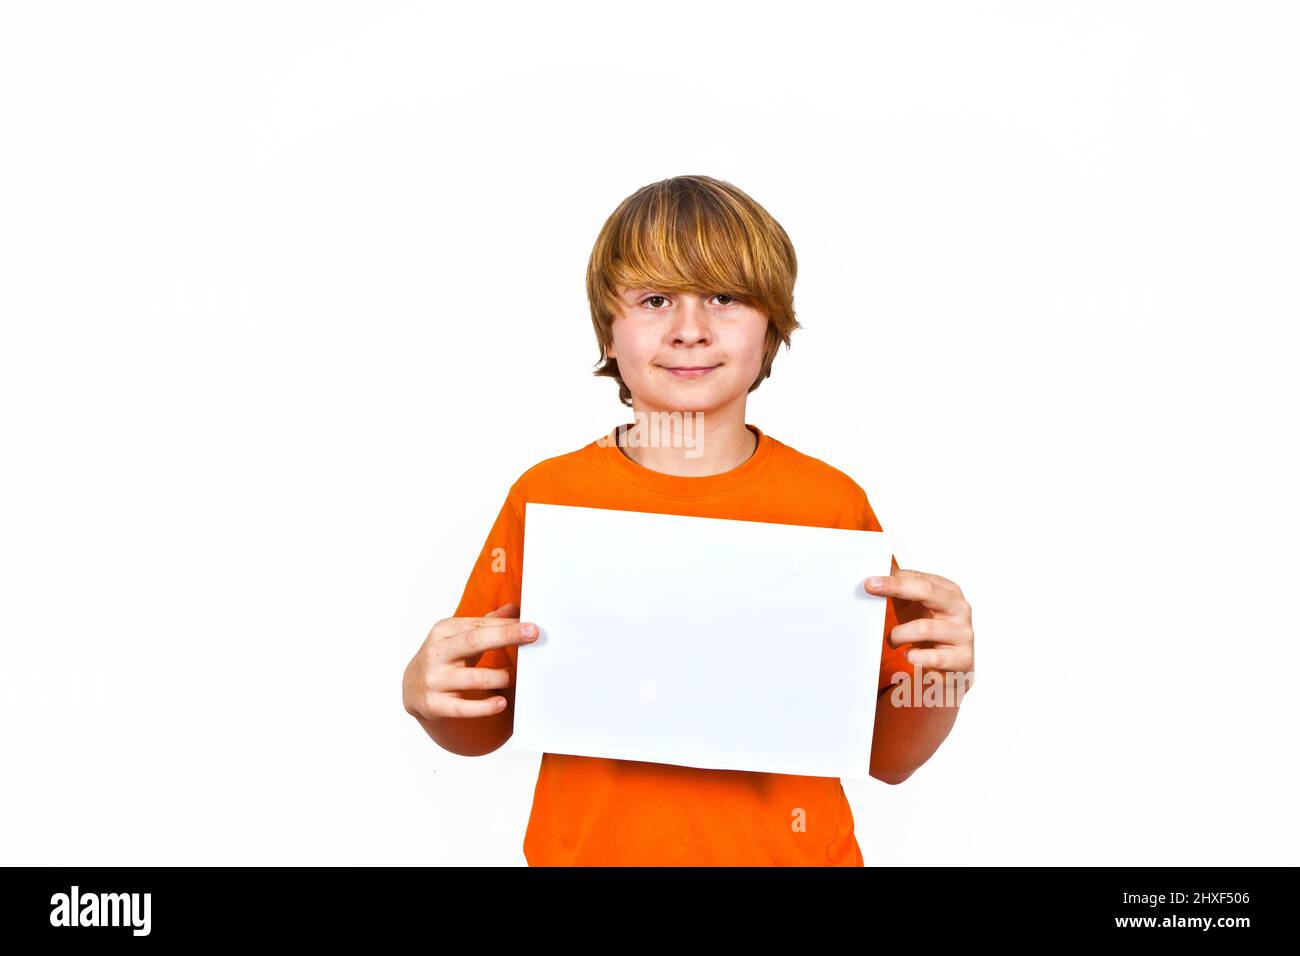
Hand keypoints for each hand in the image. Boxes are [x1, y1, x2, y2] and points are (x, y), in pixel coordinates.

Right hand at [402, 602, 538, 719]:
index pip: (480, 625)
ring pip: (473, 678)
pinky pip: (463, 708)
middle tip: (532, 634)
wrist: (412, 687)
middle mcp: (436, 653)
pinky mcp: (435, 704)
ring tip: (512, 678)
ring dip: (499, 677)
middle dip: (505, 636)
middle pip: (474, 641)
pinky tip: (500, 702)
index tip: (532, 626)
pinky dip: (485, 707)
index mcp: (444, 631)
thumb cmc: (445, 657)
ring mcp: (434, 679)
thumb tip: (515, 607)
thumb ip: (487, 624)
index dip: (507, 625)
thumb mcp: (460, 636)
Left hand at [865, 569, 973, 678]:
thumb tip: (878, 574)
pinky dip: (913, 656)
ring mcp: (963, 633)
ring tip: (893, 640)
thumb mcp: (914, 608)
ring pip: (924, 627)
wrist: (950, 666)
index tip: (870, 580)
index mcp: (949, 591)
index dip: (893, 578)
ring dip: (899, 634)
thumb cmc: (930, 632)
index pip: (920, 578)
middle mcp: (959, 608)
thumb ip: (900, 590)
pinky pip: (931, 657)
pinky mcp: (963, 658)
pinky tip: (909, 655)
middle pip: (927, 591)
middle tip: (871, 588)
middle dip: (896, 588)